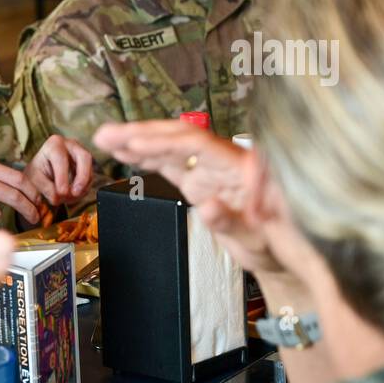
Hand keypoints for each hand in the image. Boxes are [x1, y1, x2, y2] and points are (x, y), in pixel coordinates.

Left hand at [20, 134, 93, 223]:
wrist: (43, 170)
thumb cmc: (38, 172)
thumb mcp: (35, 179)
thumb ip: (46, 188)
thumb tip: (58, 197)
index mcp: (54, 144)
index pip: (61, 159)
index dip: (62, 177)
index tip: (62, 192)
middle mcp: (71, 145)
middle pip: (84, 157)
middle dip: (82, 177)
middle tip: (75, 194)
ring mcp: (82, 153)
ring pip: (90, 168)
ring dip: (83, 186)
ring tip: (71, 197)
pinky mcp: (87, 165)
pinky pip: (91, 177)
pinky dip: (84, 189)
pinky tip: (74, 196)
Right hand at [92, 120, 287, 276]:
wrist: (279, 250)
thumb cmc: (273, 243)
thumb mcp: (255, 240)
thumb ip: (230, 223)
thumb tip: (208, 206)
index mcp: (239, 168)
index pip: (196, 145)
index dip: (163, 142)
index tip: (134, 143)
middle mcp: (223, 161)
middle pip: (179, 135)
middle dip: (141, 132)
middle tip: (107, 133)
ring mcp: (210, 169)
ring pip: (170, 145)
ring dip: (137, 140)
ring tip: (104, 138)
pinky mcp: (201, 180)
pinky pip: (170, 161)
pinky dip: (146, 156)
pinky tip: (124, 153)